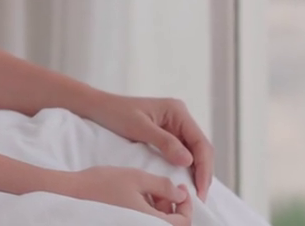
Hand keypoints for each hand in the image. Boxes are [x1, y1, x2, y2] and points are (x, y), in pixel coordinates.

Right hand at [60, 166, 192, 223]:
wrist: (70, 195)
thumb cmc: (101, 185)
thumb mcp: (136, 178)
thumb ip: (163, 186)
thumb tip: (181, 194)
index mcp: (149, 222)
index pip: (182, 223)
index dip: (187, 206)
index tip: (181, 189)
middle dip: (172, 207)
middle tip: (162, 189)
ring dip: (159, 211)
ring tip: (147, 192)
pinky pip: (143, 225)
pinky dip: (146, 215)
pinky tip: (136, 200)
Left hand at [85, 94, 214, 200]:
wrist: (99, 108)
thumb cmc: (117, 114)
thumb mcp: (140, 128)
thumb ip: (165, 143)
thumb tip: (189, 160)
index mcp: (178, 111)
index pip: (200, 142)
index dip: (204, 167)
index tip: (201, 188)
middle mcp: (180, 117)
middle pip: (201, 148)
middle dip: (203, 172)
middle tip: (200, 197)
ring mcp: (175, 126)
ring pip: (194, 152)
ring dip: (196, 172)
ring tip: (195, 194)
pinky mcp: (167, 135)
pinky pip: (182, 153)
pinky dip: (185, 168)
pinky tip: (183, 182)